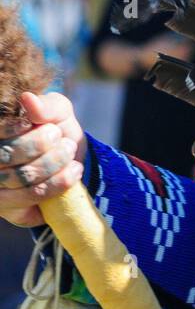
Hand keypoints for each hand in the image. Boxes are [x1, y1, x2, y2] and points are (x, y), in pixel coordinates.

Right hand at [0, 92, 86, 227]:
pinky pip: (31, 198)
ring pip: (22, 178)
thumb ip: (46, 105)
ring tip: (70, 153)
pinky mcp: (9, 209)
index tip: (49, 129)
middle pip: (7, 156)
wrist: (72, 161)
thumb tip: (27, 99)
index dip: (15, 130)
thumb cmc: (57, 130)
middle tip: (65, 142)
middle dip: (41, 147)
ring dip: (54, 164)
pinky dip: (56, 184)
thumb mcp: (58, 111)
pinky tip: (73, 172)